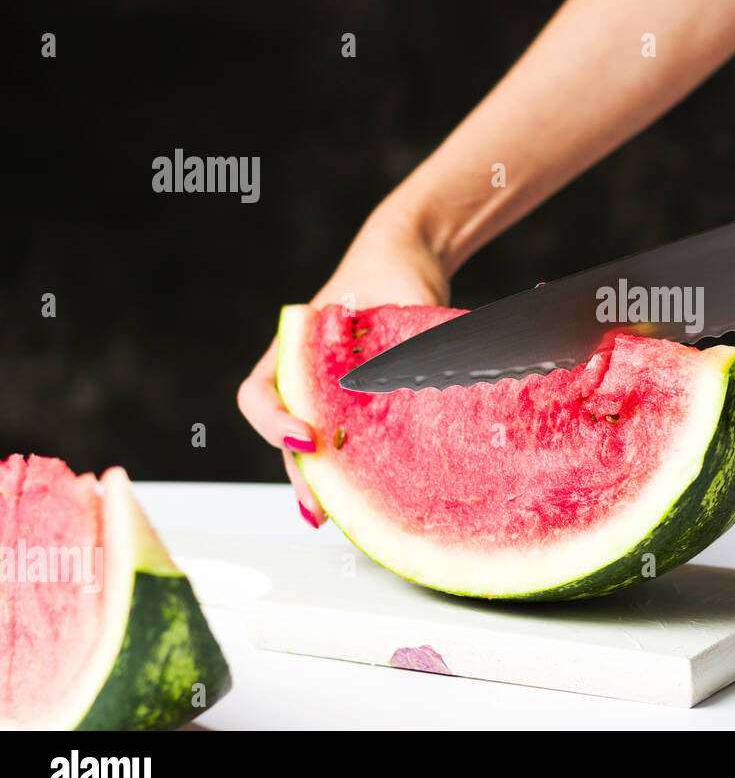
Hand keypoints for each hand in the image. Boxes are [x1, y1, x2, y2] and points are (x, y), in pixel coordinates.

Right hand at [237, 198, 449, 526]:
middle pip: (288, 436)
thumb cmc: (396, 271)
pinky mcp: (361, 408)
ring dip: (325, 482)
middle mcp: (305, 376)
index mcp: (295, 347)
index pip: (260, 394)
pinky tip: (372, 499)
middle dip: (301, 474)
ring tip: (336, 518)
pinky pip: (351, 442)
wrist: (411, 259)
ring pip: (317, 446)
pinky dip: (356, 471)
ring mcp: (330, 394)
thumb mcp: (400, 299)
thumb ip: (409, 337)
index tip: (306, 438)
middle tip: (318, 509)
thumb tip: (430, 380)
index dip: (273, 423)